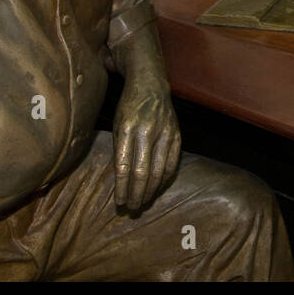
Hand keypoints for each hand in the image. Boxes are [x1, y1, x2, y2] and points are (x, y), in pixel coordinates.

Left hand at [113, 78, 180, 211]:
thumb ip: (119, 150)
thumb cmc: (129, 107)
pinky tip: (157, 188)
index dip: (121, 188)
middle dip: (136, 194)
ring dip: (151, 191)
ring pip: (159, 171)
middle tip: (132, 209)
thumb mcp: (117, 125)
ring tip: (143, 203)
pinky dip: (164, 180)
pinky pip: (172, 164)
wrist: (150, 85)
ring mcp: (165, 133)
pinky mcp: (176, 135)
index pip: (123, 166)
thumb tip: (121, 181)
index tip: (119, 202)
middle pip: (142, 172)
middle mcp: (147, 131)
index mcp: (127, 128)